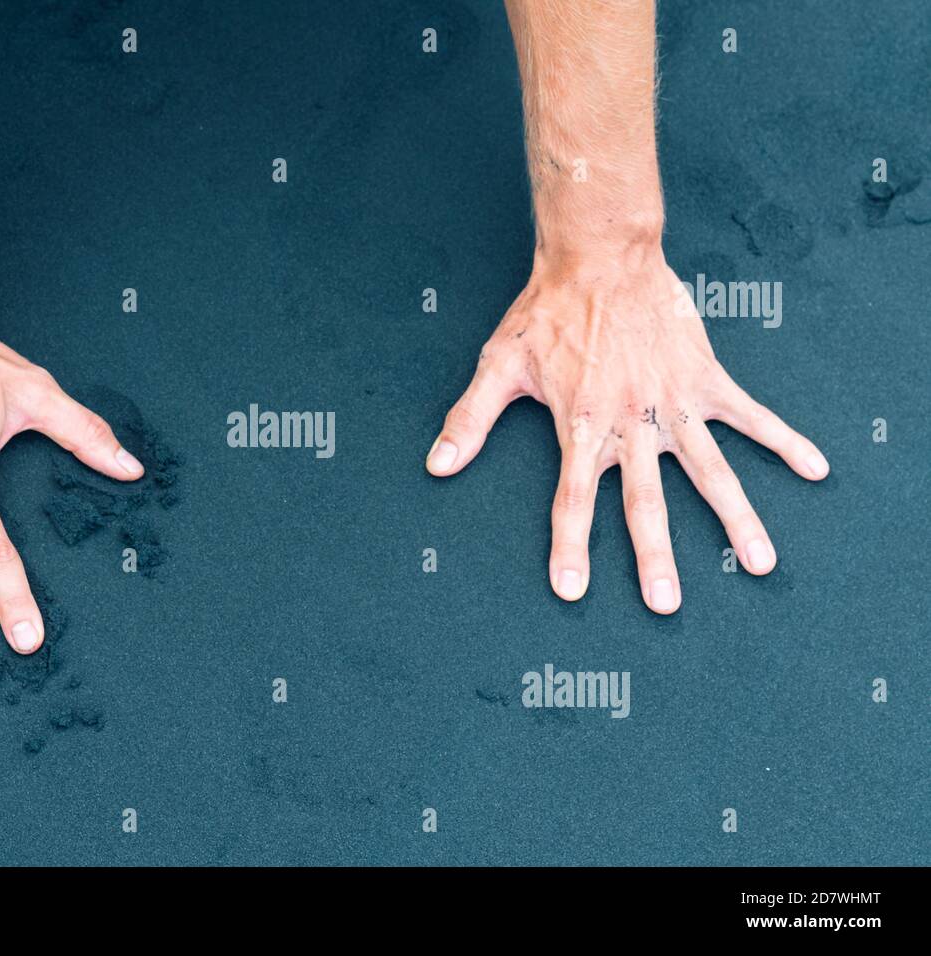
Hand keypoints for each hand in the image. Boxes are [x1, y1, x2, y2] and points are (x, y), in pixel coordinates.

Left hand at [426, 246, 828, 613]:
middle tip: (668, 606)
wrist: (600, 256)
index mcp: (580, 427)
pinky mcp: (704, 379)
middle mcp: (630, 425)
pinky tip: (816, 468)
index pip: (571, 500)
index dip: (569, 547)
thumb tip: (437, 465)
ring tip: (759, 564)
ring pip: (710, 471)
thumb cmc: (547, 312)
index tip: (571, 591)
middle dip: (656, 557)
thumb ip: (470, 419)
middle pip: (645, 502)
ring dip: (736, 519)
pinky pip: (751, 415)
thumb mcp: (499, 365)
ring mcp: (672, 404)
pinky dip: (783, 440)